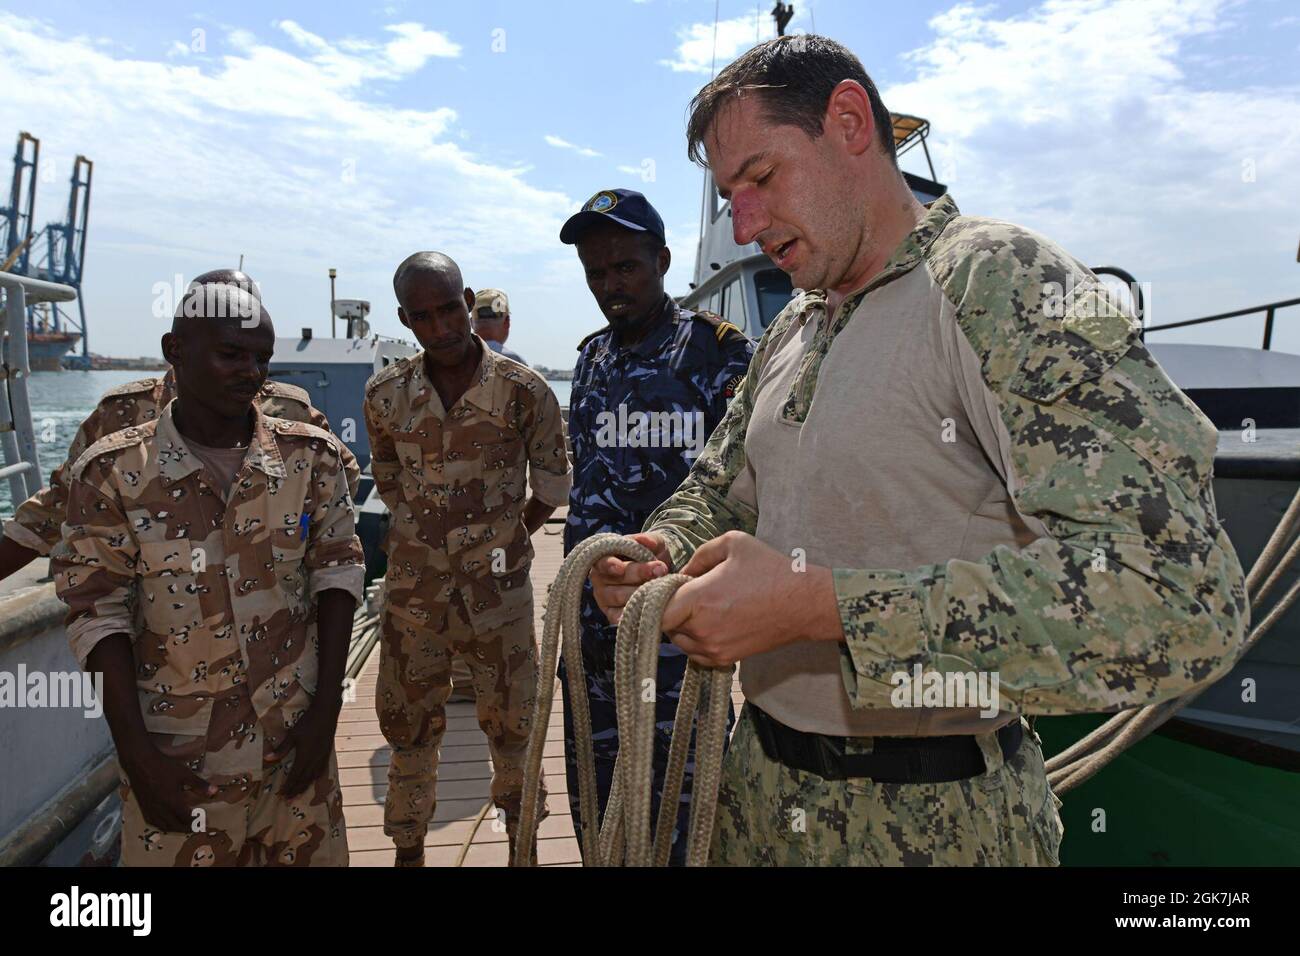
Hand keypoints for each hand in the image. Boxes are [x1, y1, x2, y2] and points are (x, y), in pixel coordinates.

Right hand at [121, 745, 217, 831]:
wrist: (140, 763)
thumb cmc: (164, 767)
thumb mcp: (184, 774)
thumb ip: (199, 785)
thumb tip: (215, 791)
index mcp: (172, 802)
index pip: (187, 818)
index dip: (197, 821)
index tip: (205, 821)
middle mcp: (161, 810)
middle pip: (176, 826)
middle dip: (188, 828)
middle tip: (198, 827)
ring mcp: (150, 810)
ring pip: (165, 826)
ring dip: (177, 829)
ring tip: (186, 827)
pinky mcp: (144, 808)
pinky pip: (154, 823)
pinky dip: (163, 826)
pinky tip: (168, 823)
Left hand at [268, 699, 339, 796]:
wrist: (326, 713)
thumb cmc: (308, 722)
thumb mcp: (292, 735)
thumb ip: (281, 749)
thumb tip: (268, 759)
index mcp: (305, 756)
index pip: (295, 776)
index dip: (288, 787)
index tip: (280, 794)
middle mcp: (314, 760)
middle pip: (304, 780)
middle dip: (295, 791)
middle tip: (287, 800)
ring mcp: (322, 757)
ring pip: (313, 777)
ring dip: (304, 787)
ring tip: (298, 794)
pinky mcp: (327, 753)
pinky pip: (320, 771)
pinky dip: (314, 779)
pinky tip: (312, 780)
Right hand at [589, 532, 670, 624]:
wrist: (660, 573)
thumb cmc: (652, 555)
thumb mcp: (654, 544)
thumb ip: (649, 540)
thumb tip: (643, 540)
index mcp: (605, 558)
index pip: (602, 561)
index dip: (609, 565)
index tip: (620, 568)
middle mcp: (600, 578)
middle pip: (614, 579)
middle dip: (637, 574)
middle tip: (660, 570)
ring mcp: (604, 597)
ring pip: (618, 597)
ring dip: (639, 592)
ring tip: (659, 587)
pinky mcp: (611, 613)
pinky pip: (618, 616)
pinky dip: (629, 614)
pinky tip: (642, 611)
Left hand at [660, 530, 839, 666]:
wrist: (804, 604)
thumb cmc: (771, 569)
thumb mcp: (733, 543)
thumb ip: (698, 555)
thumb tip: (682, 573)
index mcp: (700, 598)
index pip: (654, 608)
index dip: (652, 597)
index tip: (663, 586)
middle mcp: (702, 628)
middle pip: (665, 624)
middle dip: (669, 609)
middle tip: (687, 593)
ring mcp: (713, 648)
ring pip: (678, 640)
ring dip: (682, 625)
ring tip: (703, 607)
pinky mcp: (725, 659)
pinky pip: (695, 653)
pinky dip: (696, 640)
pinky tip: (713, 622)